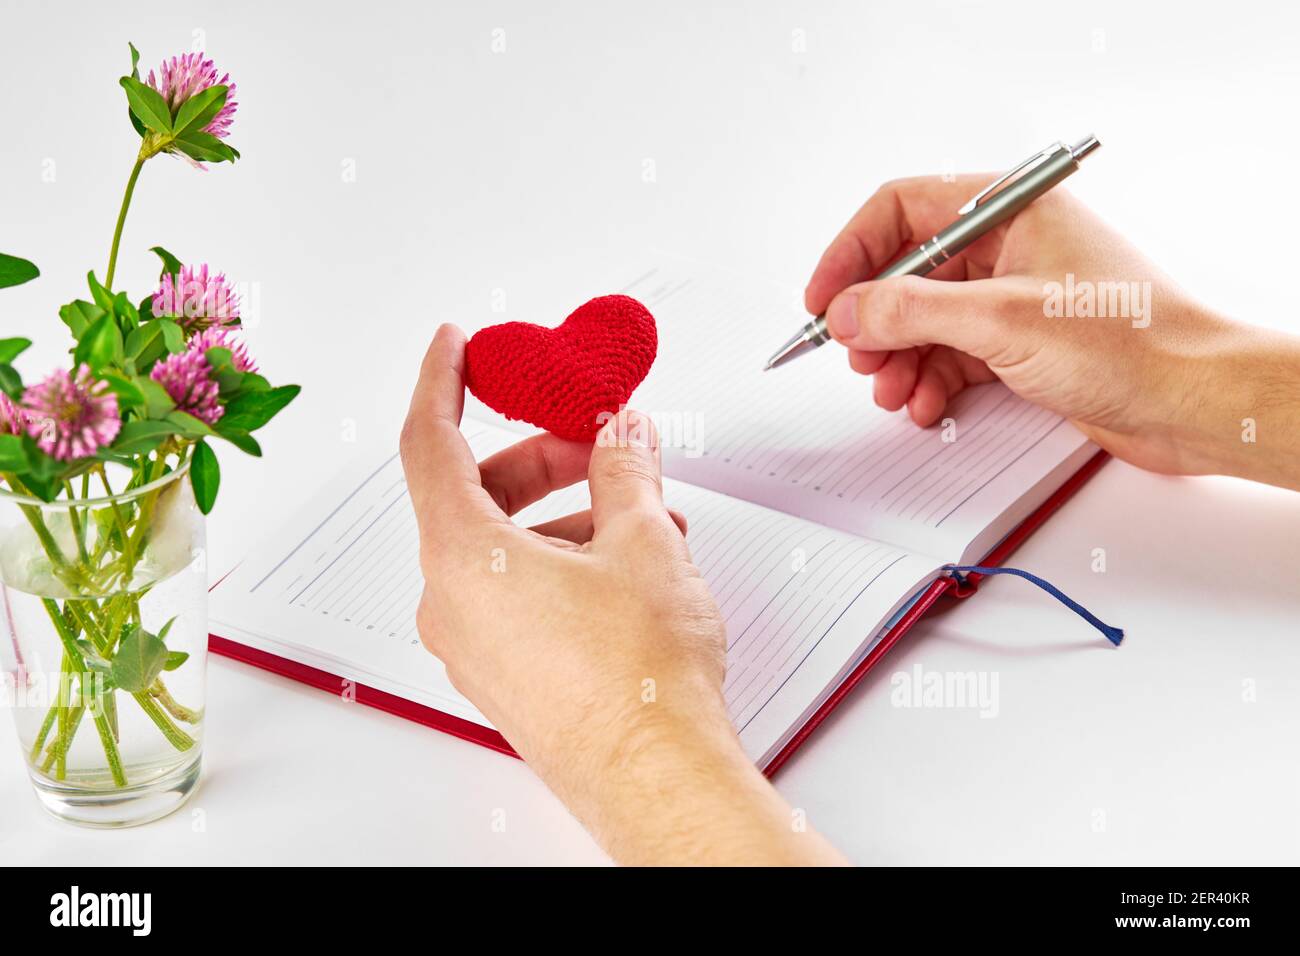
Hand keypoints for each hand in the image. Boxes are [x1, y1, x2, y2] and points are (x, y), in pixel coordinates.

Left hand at [400, 324, 845, 864]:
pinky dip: (564, 561)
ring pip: (506, 548)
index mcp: (463, 556)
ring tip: (644, 513)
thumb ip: (625, 471)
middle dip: (542, 456)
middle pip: (478, 495)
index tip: (455, 347)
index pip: (430, 443)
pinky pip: (519, 594)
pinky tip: (630, 564)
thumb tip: (621, 437)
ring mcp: (476, 646)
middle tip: (598, 440)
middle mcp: (453, 603)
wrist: (659, 778)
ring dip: (568, 515)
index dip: (442, 382)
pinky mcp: (506, 676)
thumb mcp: (644, 541)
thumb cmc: (640, 680)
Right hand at [806, 176, 1299, 489]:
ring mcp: (1014, 295)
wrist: (1194, 400)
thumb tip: (847, 309)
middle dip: (876, 319)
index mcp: (1010, 208)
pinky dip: (930, 379)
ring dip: (899, 358)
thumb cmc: (1131, 342)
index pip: (902, 209)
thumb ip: (910, 311)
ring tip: (890, 390)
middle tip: (858, 357)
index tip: (823, 299)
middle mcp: (1009, 244)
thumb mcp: (1000, 320)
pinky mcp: (1021, 342)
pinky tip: (925, 404)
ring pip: (926, 318)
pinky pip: (953, 353)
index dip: (851, 252)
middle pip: (908, 270)